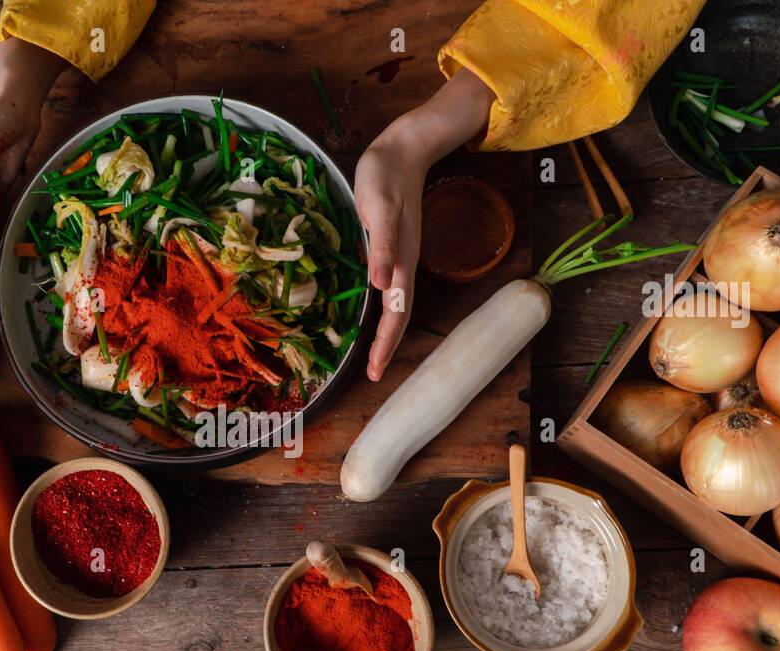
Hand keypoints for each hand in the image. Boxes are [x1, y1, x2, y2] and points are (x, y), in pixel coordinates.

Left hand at [353, 68, 495, 380]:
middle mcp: (402, 264)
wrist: (405, 146)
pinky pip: (389, 286)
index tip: (375, 372)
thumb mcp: (378, 207)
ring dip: (386, 331)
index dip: (385, 344)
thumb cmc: (386, 175)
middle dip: (387, 346)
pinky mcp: (392, 245)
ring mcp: (400, 255)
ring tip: (374, 353)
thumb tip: (379, 285)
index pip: (395, 314)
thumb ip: (381, 245)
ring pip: (395, 303)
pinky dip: (383, 307)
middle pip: (398, 315)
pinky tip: (373, 310)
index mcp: (400, 261)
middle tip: (374, 375)